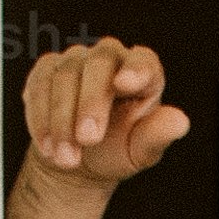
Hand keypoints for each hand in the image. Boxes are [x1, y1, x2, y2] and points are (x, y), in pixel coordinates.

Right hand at [16, 37, 189, 201]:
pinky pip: (39, 85)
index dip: (136, 69)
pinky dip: (40, 117)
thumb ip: (157, 135)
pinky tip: (47, 145)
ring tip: (66, 158)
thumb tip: (179, 122)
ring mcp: (76, 60)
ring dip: (62, 121)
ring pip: (65, 76)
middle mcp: (110, 58)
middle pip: (99, 65)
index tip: (124, 84)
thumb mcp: (140, 150)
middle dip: (90, 103)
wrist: (78, 160)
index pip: (143, 61)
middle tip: (88, 139)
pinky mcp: (46, 71)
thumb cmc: (116, 150)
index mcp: (143, 72)